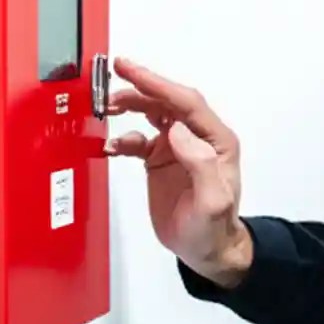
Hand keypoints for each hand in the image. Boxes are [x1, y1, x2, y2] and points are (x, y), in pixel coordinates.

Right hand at [103, 57, 251, 287]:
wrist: (205, 250)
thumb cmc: (214, 229)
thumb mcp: (212, 201)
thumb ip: (199, 164)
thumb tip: (178, 130)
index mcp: (215, 140)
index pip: (186, 102)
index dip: (159, 84)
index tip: (133, 72)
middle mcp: (197, 138)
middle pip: (168, 101)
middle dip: (141, 86)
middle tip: (116, 73)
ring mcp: (178, 146)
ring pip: (153, 113)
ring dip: (131, 105)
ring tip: (108, 105)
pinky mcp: (161, 159)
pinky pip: (139, 139)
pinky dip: (123, 138)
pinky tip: (111, 145)